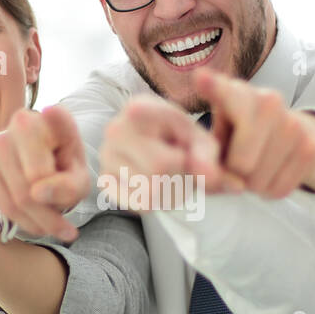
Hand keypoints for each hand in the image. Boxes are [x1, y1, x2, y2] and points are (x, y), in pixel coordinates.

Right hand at [0, 106, 85, 241]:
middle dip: (51, 214)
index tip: (51, 113)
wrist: (48, 174)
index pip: (52, 132)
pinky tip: (37, 222)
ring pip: (16, 198)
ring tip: (54, 227)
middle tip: (66, 228)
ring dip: (38, 222)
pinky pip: (1, 204)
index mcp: (54, 118)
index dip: (54, 125)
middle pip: (33, 182)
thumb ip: (69, 187)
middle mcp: (22, 122)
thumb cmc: (68, 173)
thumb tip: (36, 192)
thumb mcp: (80, 181)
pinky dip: (21, 221)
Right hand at [98, 95, 243, 212]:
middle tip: (181, 166)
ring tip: (171, 174)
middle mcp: (115, 129)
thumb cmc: (182, 137)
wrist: (160, 141)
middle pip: (157, 171)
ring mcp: (106, 155)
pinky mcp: (104, 180)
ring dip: (170, 192)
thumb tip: (210, 180)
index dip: (182, 161)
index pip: (164, 153)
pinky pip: (138, 204)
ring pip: (148, 193)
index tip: (184, 152)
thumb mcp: (201, 140)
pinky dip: (155, 202)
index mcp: (140, 109)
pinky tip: (157, 185)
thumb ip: (208, 157)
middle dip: (179, 176)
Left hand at [194, 72, 314, 198]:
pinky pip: (279, 189)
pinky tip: (269, 172)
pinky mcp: (311, 147)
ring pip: (259, 181)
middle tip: (234, 162)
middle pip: (241, 163)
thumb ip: (202, 158)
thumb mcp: (211, 141)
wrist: (285, 136)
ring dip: (251, 184)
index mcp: (235, 94)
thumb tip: (210, 176)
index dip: (212, 87)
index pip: (223, 92)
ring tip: (252, 165)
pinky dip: (269, 190)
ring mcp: (294, 123)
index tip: (200, 77)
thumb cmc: (236, 138)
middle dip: (233, 174)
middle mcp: (268, 101)